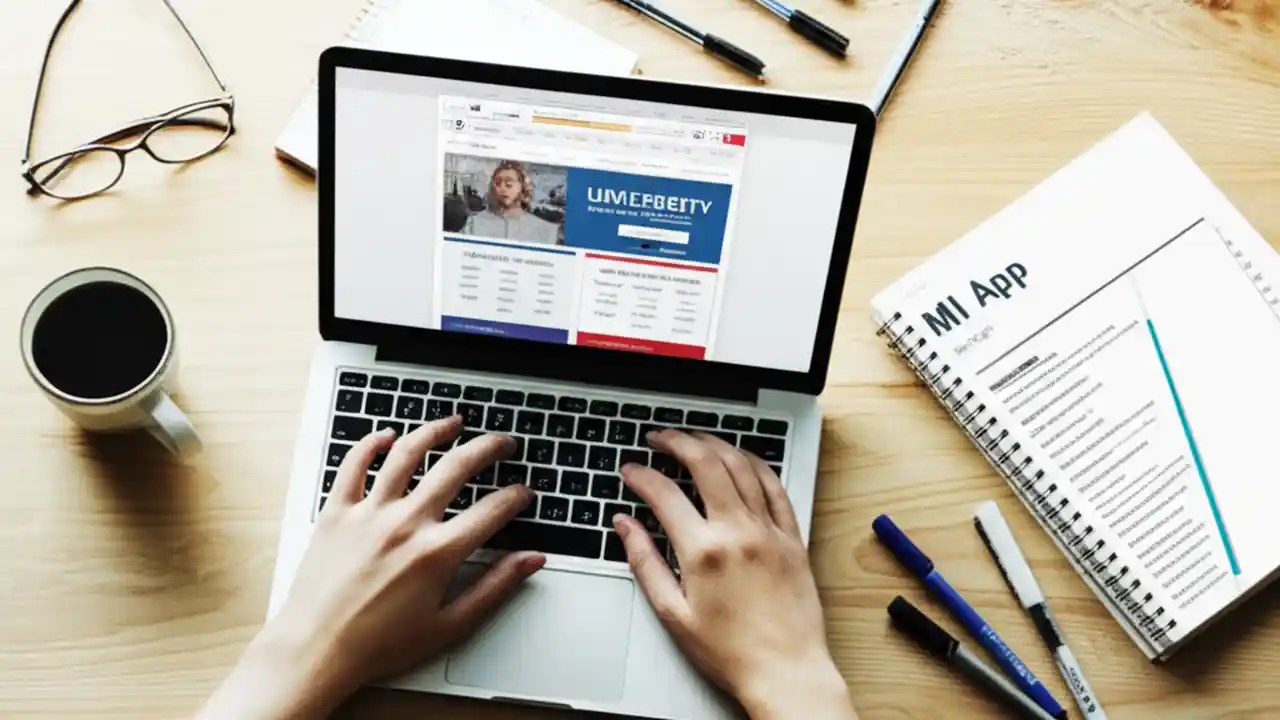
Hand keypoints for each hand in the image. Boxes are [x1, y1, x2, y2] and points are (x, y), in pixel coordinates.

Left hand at [199, 418, 542, 719]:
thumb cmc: (379, 645)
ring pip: (407, 453)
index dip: (517, 496)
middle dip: (489, 448)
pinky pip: (353, 464)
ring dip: (435, 431)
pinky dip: (371, 444)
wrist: (315, 651)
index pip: (492, 510)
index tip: (524, 492)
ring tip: (454, 422)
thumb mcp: (449, 625)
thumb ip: (495, 588)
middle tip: (503, 443)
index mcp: (437, 553)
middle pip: (456, 467)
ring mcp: (368, 514)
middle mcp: (405, 524)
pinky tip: (387, 435)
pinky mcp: (336, 513)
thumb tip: (532, 561)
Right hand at [615, 430, 855, 719]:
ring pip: (742, 465)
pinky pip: (776, 486)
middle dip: (677, 441)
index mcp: (703, 552)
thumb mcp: (672, 613)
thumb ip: (644, 562)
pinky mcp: (793, 538)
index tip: (631, 471)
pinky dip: (756, 464)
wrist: (786, 672)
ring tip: (696, 439)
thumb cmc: (730, 652)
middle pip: (705, 463)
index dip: (641, 475)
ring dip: (715, 443)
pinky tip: (743, 458)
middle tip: (659, 438)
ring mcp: (769, 531)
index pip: (664, 494)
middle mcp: (738, 532)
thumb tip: (625, 526)